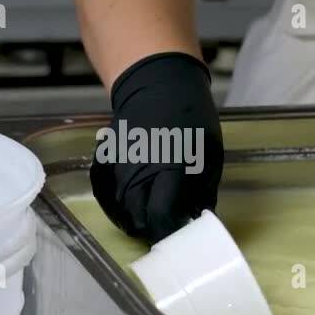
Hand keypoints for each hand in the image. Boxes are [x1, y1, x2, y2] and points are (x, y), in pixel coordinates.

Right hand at [90, 52, 223, 244]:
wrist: (156, 84)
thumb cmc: (189, 118)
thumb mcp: (209, 154)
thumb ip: (202, 191)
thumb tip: (196, 218)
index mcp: (168, 170)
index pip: (162, 217)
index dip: (172, 230)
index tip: (181, 230)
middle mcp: (137, 172)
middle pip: (138, 220)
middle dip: (153, 228)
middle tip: (168, 224)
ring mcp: (117, 168)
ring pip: (120, 211)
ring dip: (136, 218)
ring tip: (152, 214)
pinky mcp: (105, 162)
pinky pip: (105, 194)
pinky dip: (116, 204)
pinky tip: (131, 203)